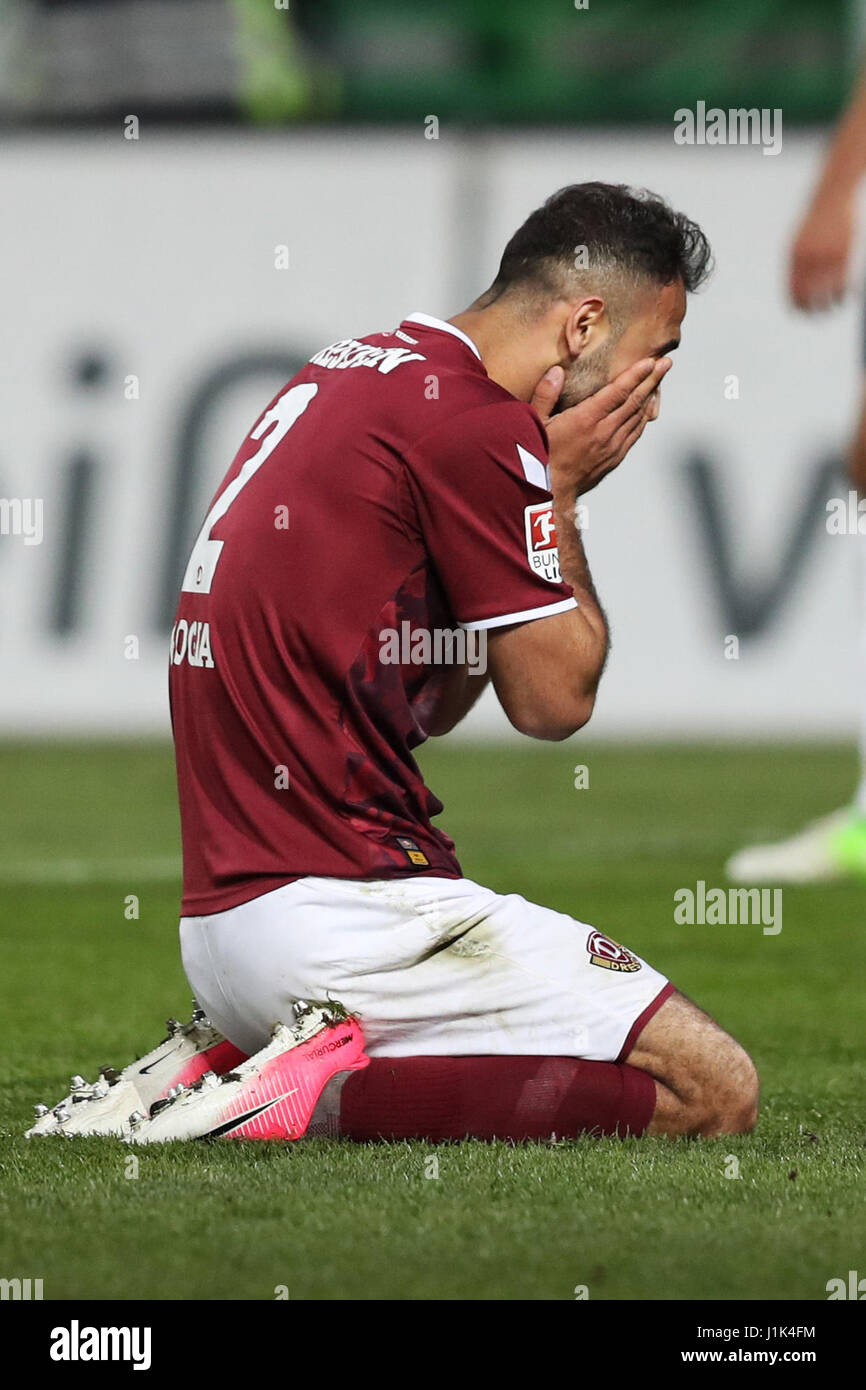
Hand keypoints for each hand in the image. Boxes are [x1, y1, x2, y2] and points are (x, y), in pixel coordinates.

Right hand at [529, 356, 671, 496]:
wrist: (552, 491)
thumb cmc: (542, 457)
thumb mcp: (536, 424)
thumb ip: (545, 395)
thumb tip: (557, 371)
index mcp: (585, 420)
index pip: (618, 392)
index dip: (636, 374)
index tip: (650, 361)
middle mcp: (604, 431)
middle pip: (634, 401)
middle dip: (651, 380)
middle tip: (665, 363)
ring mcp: (613, 446)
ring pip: (638, 416)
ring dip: (651, 396)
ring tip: (659, 379)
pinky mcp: (615, 456)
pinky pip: (635, 432)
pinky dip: (644, 416)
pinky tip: (649, 407)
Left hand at [788, 193, 855, 310]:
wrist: (831, 196)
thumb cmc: (814, 222)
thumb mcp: (798, 242)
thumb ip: (795, 266)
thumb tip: (795, 291)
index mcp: (794, 257)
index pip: (792, 291)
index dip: (796, 306)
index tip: (800, 314)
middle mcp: (808, 258)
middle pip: (807, 295)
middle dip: (812, 310)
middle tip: (818, 316)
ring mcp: (826, 255)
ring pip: (827, 291)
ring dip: (829, 305)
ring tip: (833, 309)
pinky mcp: (843, 252)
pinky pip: (842, 280)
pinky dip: (843, 293)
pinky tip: (846, 298)